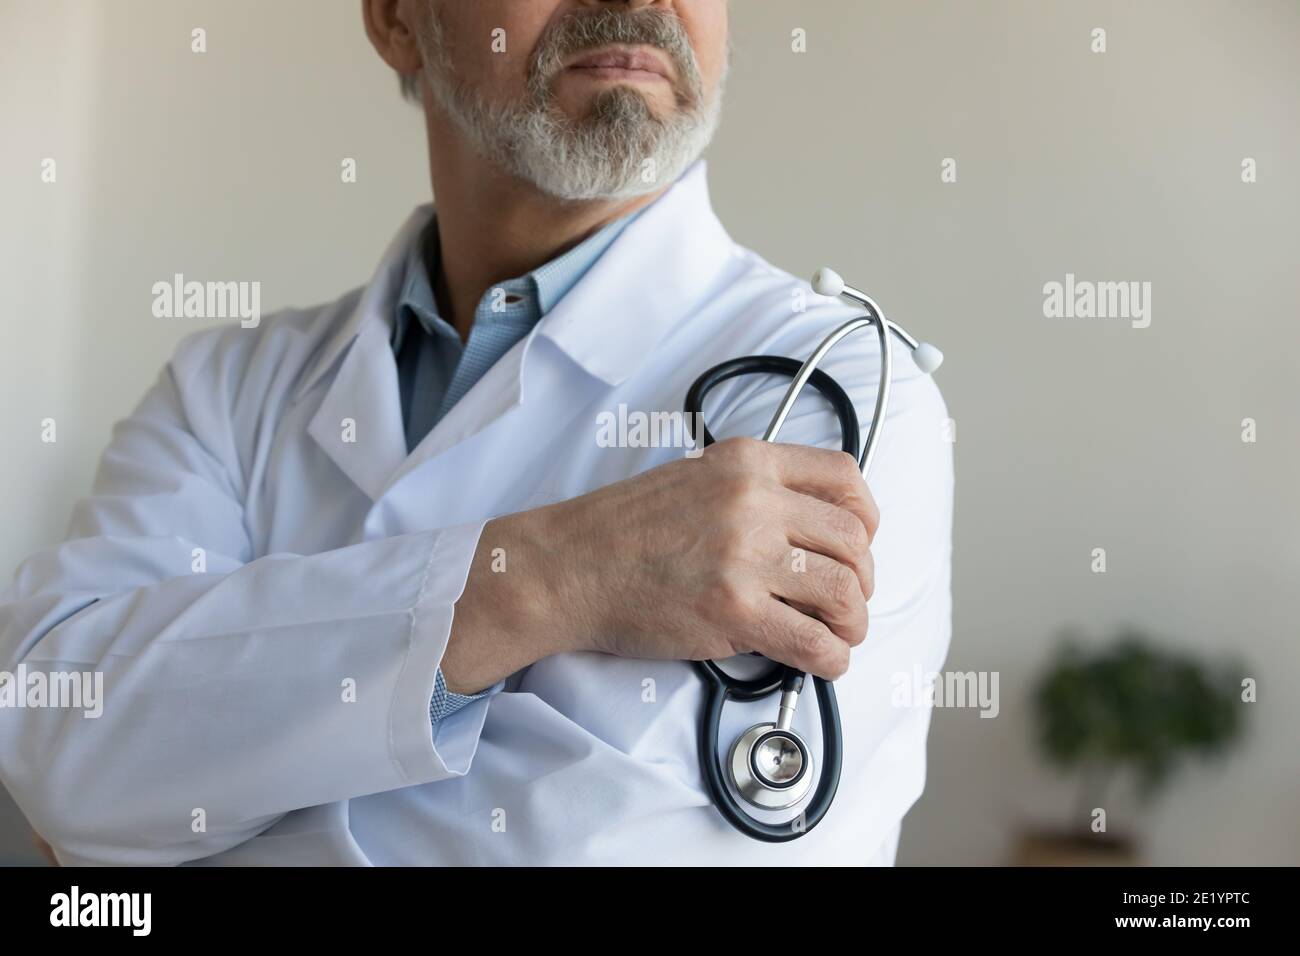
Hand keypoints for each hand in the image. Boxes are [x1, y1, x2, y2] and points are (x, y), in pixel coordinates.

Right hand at [443, 436, 877, 691]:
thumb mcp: (696, 476)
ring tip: (836, 634)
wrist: (569, 567)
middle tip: (846, 601)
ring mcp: (745, 556)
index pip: (844, 477)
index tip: (860, 542)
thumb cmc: (622, 529)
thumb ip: (756, 488)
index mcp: (748, 461)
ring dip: (852, 622)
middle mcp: (754, 501)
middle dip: (862, 578)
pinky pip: (814, 642)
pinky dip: (832, 658)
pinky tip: (822, 660)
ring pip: (844, 592)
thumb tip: (814, 526)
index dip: (866, 517)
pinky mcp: (735, 611)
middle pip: (852, 541)